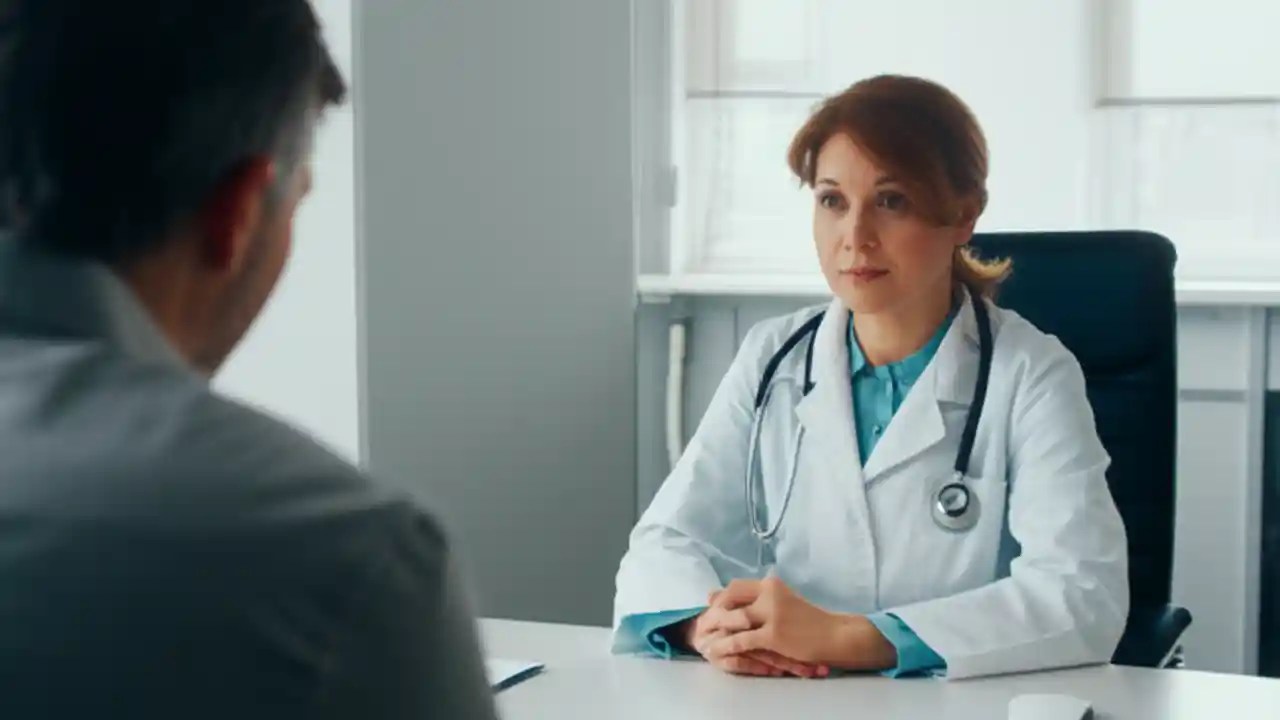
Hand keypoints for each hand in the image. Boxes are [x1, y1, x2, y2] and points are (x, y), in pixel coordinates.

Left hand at [681, 590, 828, 677]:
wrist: (835, 635)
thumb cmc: (809, 622)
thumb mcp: (782, 603)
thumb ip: (756, 600)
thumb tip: (717, 594)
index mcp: (771, 584)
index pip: (736, 586)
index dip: (720, 599)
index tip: (710, 612)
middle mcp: (770, 593)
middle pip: (730, 598)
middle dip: (712, 613)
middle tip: (702, 627)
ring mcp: (773, 613)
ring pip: (733, 619)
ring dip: (716, 630)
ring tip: (705, 641)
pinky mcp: (774, 633)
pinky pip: (742, 639)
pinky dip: (727, 645)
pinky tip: (719, 652)